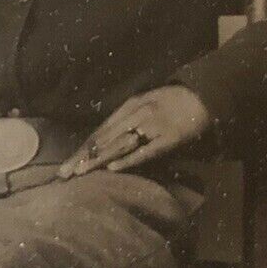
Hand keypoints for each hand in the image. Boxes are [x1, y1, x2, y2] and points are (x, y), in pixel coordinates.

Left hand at [59, 86, 211, 179]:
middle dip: (83, 157)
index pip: (100, 131)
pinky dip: (129, 159)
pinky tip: (113, 167)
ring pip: (119, 145)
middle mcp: (136, 115)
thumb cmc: (171, 100)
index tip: (66, 163)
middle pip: (105, 139)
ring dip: (99, 159)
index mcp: (128, 107)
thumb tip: (105, 138)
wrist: (201, 95)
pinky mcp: (168, 138)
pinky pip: (145, 151)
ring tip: (81, 172)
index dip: (82, 148)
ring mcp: (151, 126)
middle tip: (65, 173)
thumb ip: (126, 118)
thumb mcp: (143, 103)